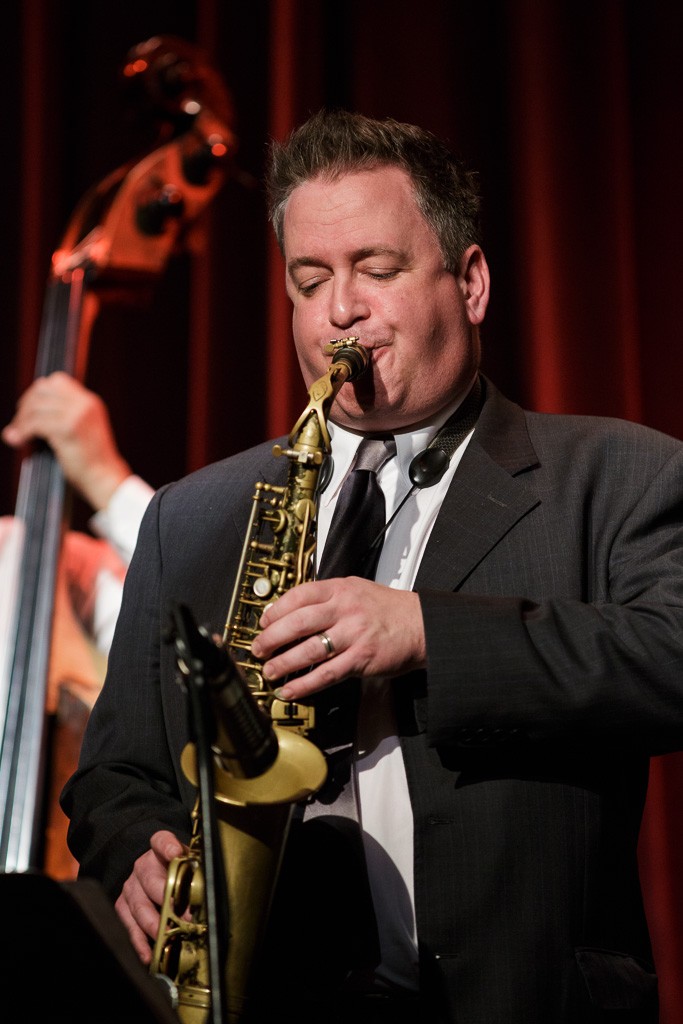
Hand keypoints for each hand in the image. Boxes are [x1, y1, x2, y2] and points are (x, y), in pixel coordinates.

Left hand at [2, 372, 130, 510]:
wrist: (105, 478)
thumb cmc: (92, 461)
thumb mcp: (84, 430)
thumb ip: (65, 416)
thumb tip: (32, 410)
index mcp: (90, 402)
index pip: (57, 381)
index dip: (38, 392)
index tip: (28, 408)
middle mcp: (85, 404)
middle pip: (43, 389)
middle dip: (25, 405)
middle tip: (18, 423)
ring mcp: (77, 414)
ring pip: (36, 407)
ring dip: (20, 421)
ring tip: (15, 435)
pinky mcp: (68, 429)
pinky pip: (35, 423)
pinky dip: (22, 432)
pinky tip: (18, 441)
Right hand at [114, 830, 185, 963]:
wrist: (155, 875)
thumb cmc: (177, 872)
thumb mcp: (188, 865)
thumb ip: (196, 875)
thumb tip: (207, 898)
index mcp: (160, 851)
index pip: (161, 841)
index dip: (168, 846)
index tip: (176, 852)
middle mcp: (142, 867)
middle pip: (151, 881)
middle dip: (166, 900)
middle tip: (180, 915)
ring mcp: (131, 887)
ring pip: (139, 906)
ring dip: (153, 924)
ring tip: (165, 938)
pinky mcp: (122, 906)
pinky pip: (128, 924)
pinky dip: (138, 941)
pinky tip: (148, 954)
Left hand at [250, 577, 425, 699]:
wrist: (421, 625)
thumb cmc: (387, 610)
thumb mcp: (356, 590)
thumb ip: (327, 599)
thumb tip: (291, 612)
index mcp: (341, 589)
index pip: (299, 595)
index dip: (276, 609)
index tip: (263, 622)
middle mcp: (345, 609)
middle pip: (298, 622)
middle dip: (272, 637)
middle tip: (258, 648)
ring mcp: (353, 634)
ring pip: (310, 649)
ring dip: (284, 663)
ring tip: (269, 671)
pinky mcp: (361, 659)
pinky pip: (327, 673)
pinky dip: (306, 684)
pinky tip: (291, 690)